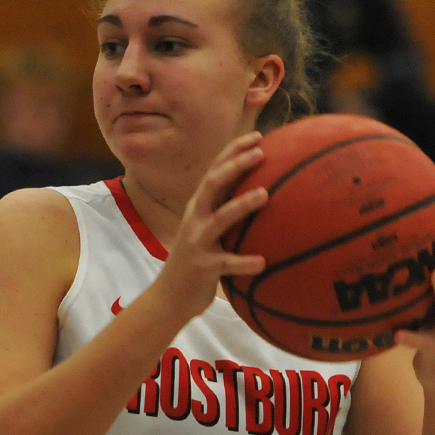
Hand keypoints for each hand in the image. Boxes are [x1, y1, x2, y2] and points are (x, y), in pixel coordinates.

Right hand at [147, 133, 268, 320]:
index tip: (257, 137)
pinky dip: (244, 262)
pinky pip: (226, 264)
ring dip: (241, 205)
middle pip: (213, 184)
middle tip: (261, 154)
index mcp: (199, 207)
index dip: (233, 151)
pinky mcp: (202, 268)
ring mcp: (197, 242)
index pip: (215, 170)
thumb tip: (264, 194)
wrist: (170, 297)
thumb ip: (228, 212)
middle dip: (236, 166)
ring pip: (219, 218)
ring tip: (265, 195)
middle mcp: (195, 219)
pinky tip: (263, 262)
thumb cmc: (199, 261)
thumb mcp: (209, 232)